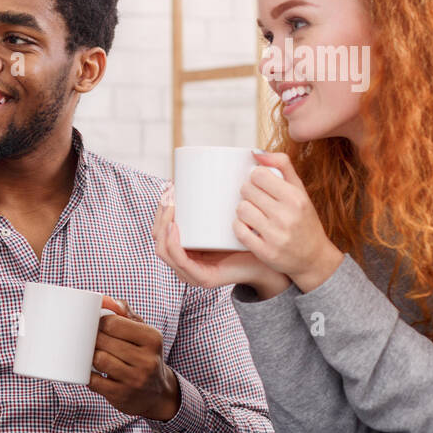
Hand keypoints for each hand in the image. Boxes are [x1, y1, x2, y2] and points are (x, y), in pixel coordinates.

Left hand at [91, 297, 179, 420]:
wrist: (158, 393)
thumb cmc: (144, 355)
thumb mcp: (142, 332)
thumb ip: (124, 312)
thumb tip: (104, 299)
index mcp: (153, 338)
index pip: (113, 323)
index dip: (98, 323)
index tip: (96, 326)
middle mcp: (147, 360)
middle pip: (103, 341)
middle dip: (92, 339)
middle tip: (90, 340)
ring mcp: (135, 380)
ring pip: (99, 360)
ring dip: (90, 357)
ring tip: (92, 355)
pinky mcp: (122, 396)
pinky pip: (94, 381)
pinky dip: (88, 375)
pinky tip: (92, 372)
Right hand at [153, 181, 290, 298]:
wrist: (275, 261)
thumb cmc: (256, 235)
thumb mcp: (237, 213)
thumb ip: (234, 191)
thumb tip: (243, 154)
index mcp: (186, 246)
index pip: (162, 228)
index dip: (161, 208)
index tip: (170, 187)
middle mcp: (184, 260)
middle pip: (158, 237)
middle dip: (159, 213)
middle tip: (171, 194)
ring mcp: (191, 271)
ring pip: (163, 249)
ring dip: (163, 226)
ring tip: (172, 206)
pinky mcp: (203, 278)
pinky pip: (180, 261)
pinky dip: (173, 245)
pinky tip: (174, 228)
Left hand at [235, 151, 343, 292]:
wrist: (314, 258)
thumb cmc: (304, 220)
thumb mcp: (300, 191)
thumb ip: (282, 166)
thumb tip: (256, 152)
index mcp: (295, 198)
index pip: (258, 175)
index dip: (255, 178)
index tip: (260, 186)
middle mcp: (286, 216)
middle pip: (247, 190)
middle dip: (248, 194)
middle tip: (256, 201)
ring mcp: (275, 235)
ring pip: (241, 209)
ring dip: (243, 211)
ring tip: (253, 214)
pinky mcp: (265, 251)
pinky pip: (239, 230)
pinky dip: (240, 227)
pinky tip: (249, 227)